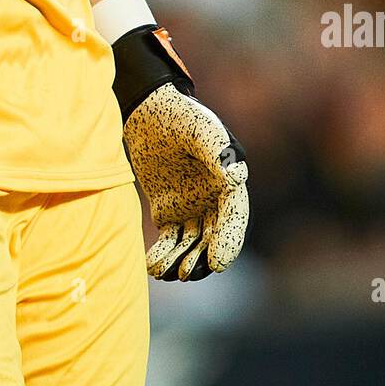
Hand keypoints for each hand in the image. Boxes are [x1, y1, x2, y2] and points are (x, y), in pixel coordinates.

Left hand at [123, 82, 249, 280]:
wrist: (148, 112)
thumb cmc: (179, 116)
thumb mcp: (200, 129)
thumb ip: (216, 149)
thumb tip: (236, 177)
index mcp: (229, 181)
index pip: (234, 217)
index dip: (228, 242)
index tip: (217, 264)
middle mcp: (215, 199)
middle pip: (214, 237)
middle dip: (202, 258)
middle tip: (187, 273)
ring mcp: (193, 207)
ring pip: (192, 243)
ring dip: (182, 260)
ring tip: (167, 273)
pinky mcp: (170, 210)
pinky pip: (171, 239)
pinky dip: (164, 255)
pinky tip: (153, 268)